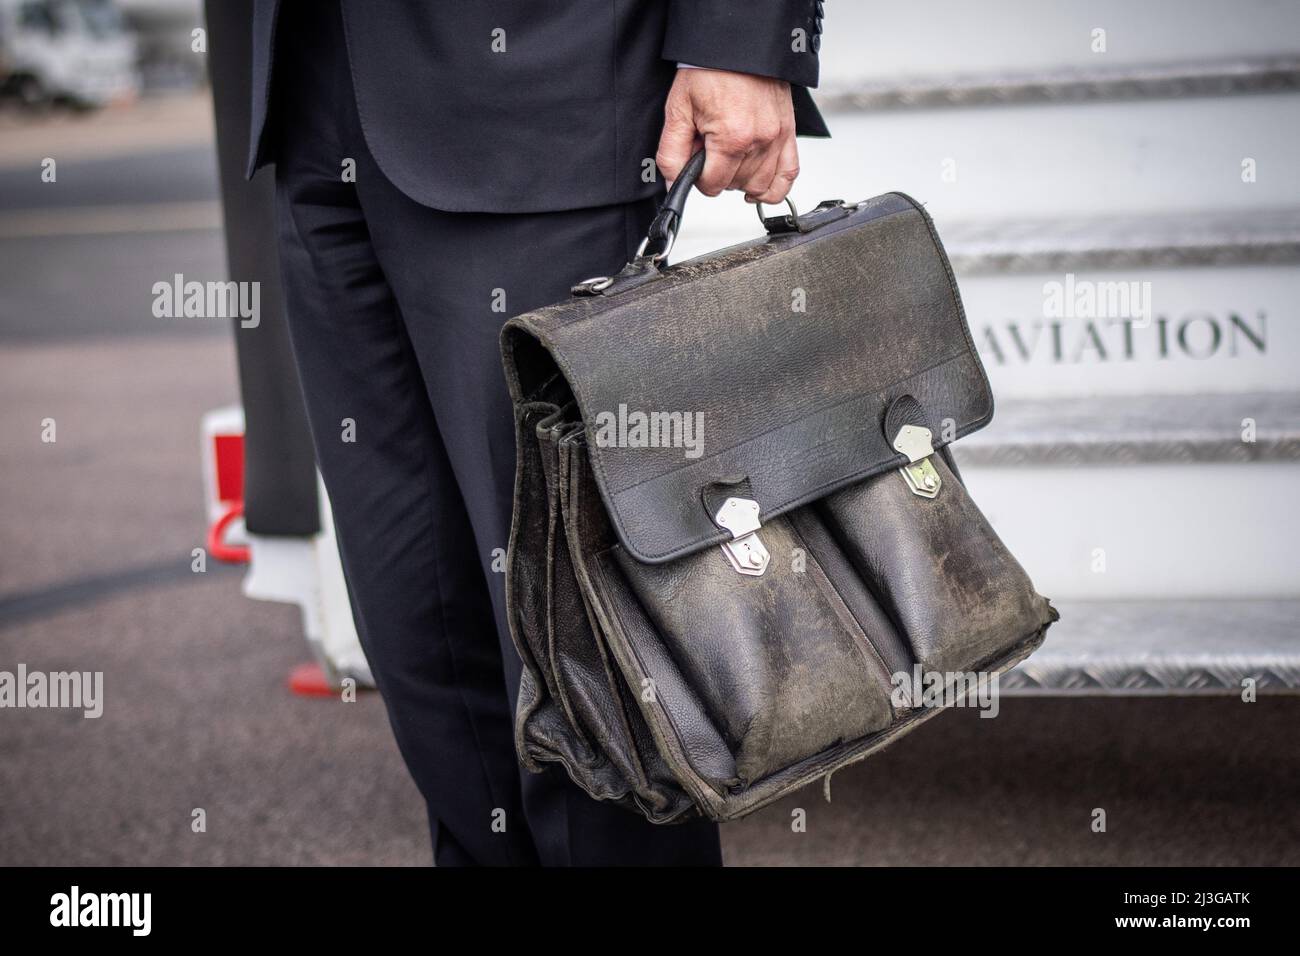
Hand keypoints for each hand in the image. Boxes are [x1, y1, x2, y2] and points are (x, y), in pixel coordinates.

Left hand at [655, 67, 798, 203]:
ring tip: (730, 162)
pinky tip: (757, 188)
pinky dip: (774, 189)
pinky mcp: (788, 132)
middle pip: (735, 186)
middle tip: (710, 150)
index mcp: (731, 137)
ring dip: (742, 182)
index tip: (696, 160)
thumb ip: (671, 153)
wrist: (737, 44)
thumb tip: (673, 183)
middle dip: (719, 174)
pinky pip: (788, 175)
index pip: (713, 185)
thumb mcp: (678, 110)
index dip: (699, 177)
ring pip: (760, 185)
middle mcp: (759, 140)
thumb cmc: (710, 70)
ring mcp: (777, 137)